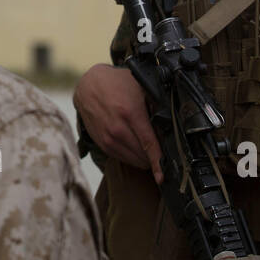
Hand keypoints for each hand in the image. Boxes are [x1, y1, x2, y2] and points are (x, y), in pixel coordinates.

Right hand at [72, 63, 162, 184]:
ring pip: (133, 160)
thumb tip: (171, 124)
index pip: (149, 144)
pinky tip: (135, 145)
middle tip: (160, 147)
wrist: (89, 85)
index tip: (163, 176)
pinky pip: (122, 158)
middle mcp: (117, 128)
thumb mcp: (140, 88)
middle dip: (154, 156)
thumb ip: (156, 105)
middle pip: (142, 156)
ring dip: (143, 158)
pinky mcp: (102, 143)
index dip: (158, 162)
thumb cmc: (117, 84)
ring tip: (147, 146)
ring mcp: (108, 138)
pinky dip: (131, 156)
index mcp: (131, 113)